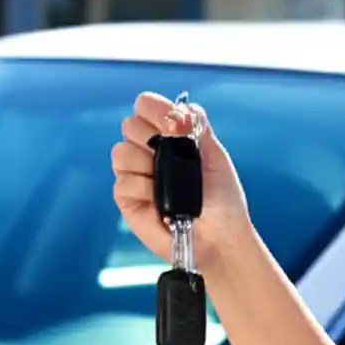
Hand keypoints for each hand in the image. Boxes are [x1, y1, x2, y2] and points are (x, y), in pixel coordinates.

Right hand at [111, 92, 250, 271]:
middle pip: (130, 125)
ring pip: (121, 152)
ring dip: (146, 164)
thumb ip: (198, 128)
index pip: (147, 106)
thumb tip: (182, 107)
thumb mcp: (216, 156)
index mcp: (170, 136)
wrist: (220, 238)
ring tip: (169, 184)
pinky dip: (143, 189)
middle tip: (175, 157)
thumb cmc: (222, 199)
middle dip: (151, 137)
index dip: (155, 109)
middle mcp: (149, 151)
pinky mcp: (127, 199)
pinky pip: (123, 182)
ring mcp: (137, 174)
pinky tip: (160, 203)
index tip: (175, 126)